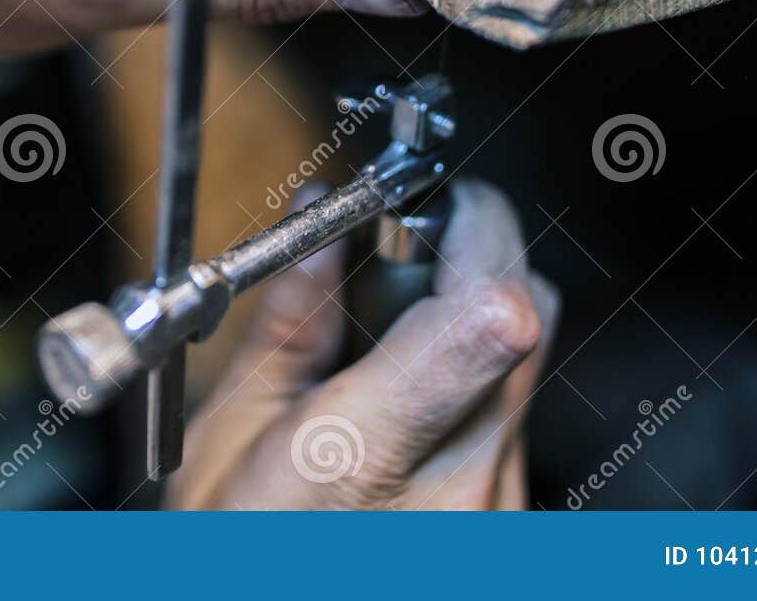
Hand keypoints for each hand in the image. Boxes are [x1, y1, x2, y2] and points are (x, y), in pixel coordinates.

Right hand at [167, 181, 557, 509]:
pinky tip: (403, 421)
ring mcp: (503, 518)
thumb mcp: (226, 444)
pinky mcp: (517, 530)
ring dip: (471, 329)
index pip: (489, 320)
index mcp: (366, 462)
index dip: (478, 229)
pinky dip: (470, 395)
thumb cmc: (242, 558)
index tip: (443, 199)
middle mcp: (466, 496)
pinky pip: (514, 427)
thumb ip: (287, 327)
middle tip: (404, 256)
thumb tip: (321, 230)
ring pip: (527, 370)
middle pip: (531, 320)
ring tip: (386, 356)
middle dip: (475, 259)